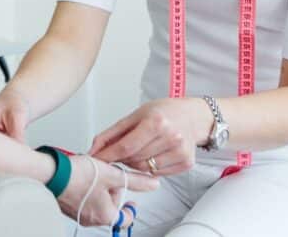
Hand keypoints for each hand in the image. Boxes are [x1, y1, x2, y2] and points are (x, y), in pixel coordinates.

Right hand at [57, 155, 158, 226]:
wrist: (51, 172)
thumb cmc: (78, 175)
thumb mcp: (113, 174)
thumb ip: (136, 181)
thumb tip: (152, 184)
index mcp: (105, 216)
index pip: (125, 219)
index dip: (131, 208)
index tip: (132, 201)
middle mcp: (91, 219)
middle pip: (111, 207)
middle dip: (112, 191)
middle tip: (109, 176)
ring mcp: (78, 214)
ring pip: (97, 203)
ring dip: (99, 189)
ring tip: (94, 174)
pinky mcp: (68, 206)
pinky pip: (83, 200)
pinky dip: (86, 190)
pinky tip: (83, 176)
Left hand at [88, 98, 211, 176]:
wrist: (193, 116)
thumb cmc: (163, 112)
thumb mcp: (136, 115)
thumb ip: (113, 133)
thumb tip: (94, 149)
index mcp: (156, 121)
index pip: (126, 146)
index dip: (108, 155)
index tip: (97, 160)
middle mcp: (171, 137)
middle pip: (134, 158)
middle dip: (121, 158)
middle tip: (120, 150)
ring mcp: (180, 152)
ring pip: (144, 169)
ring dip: (134, 163)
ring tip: (138, 150)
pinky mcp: (186, 163)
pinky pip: (157, 173)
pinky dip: (149, 168)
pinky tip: (152, 154)